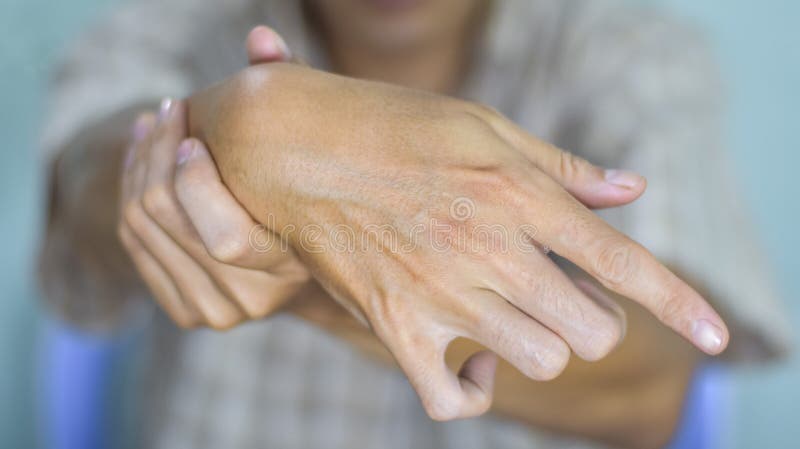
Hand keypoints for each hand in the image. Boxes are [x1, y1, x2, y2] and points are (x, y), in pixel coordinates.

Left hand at [118, 26, 309, 328]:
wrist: (307, 270)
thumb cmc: (310, 195)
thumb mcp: (308, 148)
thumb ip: (292, 91)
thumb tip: (259, 39)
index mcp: (292, 267)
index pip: (225, 238)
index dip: (195, 182)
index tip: (194, 134)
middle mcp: (251, 300)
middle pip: (168, 219)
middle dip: (158, 153)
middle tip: (167, 110)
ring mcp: (215, 312)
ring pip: (141, 226)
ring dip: (137, 166)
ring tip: (151, 126)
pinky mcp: (187, 312)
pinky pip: (133, 243)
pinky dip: (129, 193)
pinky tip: (143, 158)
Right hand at [187, 62, 728, 418]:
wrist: (289, 145)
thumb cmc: (388, 126)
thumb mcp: (482, 126)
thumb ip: (561, 167)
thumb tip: (632, 191)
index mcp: (519, 194)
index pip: (623, 261)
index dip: (679, 302)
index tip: (717, 336)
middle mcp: (490, 249)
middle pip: (590, 330)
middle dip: (589, 321)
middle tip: (560, 298)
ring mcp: (441, 294)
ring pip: (538, 362)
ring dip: (535, 347)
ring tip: (507, 318)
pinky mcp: (394, 327)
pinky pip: (454, 400)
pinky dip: (471, 393)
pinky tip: (470, 363)